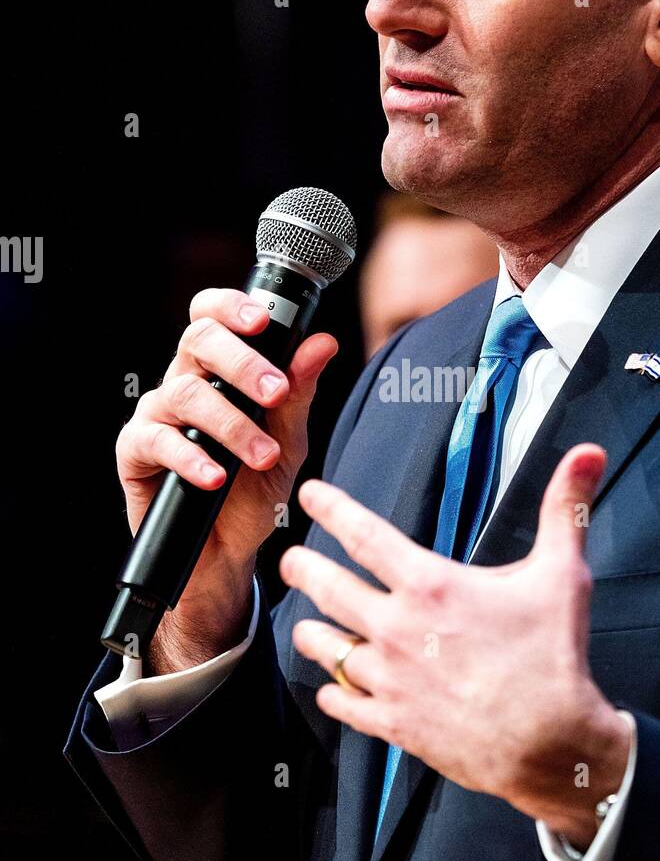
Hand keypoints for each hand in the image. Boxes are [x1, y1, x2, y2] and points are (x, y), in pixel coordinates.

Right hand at [116, 287, 336, 662]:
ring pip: (184, 394)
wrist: (227, 553)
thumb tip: (322, 344)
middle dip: (241, 362)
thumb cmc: (253, 491)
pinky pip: (156, 441)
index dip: (231, 307)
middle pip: (197, 341)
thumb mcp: (288, 443)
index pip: (213, 316)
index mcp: (218, 370)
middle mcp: (183, 383)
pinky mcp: (136, 453)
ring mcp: (156, 415)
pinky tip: (216, 477)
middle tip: (276, 392)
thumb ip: (299, 394)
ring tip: (261, 454)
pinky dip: (190, 458)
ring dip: (230, 423)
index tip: (263, 321)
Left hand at [281, 444, 630, 847]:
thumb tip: (588, 453)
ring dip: (312, 633)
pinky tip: (332, 688)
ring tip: (306, 624)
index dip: (331, 509)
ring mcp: (390, 678)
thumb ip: (566, 508)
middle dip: (303, 570)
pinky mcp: (393, 722)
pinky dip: (334, 692)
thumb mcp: (563, 573)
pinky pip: (343, 703)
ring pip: (325, 648)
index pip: (364, 535)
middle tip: (290, 560)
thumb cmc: (554, 657)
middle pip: (328, 589)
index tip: (310, 495)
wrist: (551, 744)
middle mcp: (398, 628)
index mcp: (430, 585)